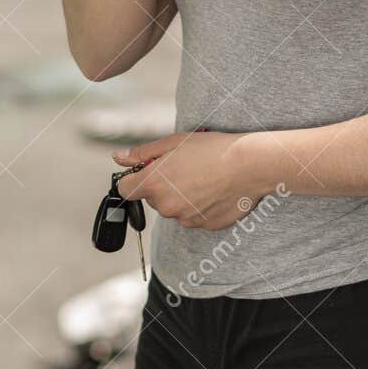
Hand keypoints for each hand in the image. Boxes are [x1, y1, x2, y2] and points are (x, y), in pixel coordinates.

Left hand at [112, 131, 274, 230]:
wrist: (250, 165)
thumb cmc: (212, 149)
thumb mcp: (173, 142)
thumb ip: (142, 153)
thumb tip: (118, 158)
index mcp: (153, 184)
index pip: (125, 190)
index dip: (133, 179)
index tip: (145, 172)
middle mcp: (166, 206)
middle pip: (153, 199)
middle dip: (163, 186)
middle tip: (185, 168)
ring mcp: (185, 219)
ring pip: (175, 208)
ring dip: (183, 197)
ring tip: (204, 178)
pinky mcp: (204, 226)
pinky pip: (195, 216)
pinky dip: (201, 206)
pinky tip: (215, 190)